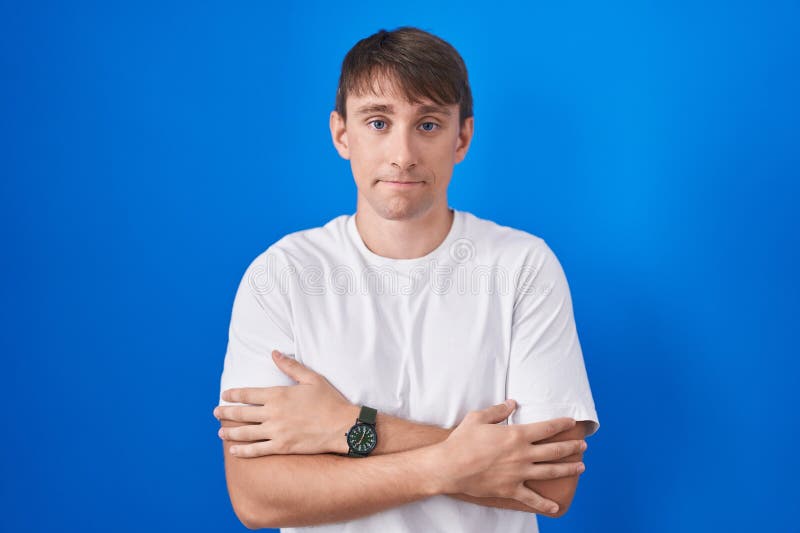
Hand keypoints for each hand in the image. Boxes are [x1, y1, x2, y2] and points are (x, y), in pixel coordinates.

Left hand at [213, 350, 356, 456]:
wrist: (342, 426)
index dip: (233, 395)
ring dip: (230, 432)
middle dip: (226, 413)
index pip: (248, 394)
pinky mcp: (282, 447)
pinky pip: (257, 450)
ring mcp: (276, 432)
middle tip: (216, 412)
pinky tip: (234, 450)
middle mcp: (273, 414)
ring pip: (245, 433)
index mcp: (278, 395)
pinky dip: (243, 451)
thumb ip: (290, 366)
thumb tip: (274, 352)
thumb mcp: (311, 378)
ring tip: (220, 432)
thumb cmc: (329, 400)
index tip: (224, 395)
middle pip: (241, 414)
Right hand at [432, 400, 586, 514]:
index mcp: (516, 435)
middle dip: (571, 447)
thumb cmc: (462, 441)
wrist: (450, 467)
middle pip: (554, 450)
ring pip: (550, 471)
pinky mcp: (511, 489)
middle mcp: (522, 454)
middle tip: (583, 445)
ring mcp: (519, 473)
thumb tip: (512, 403)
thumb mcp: (478, 418)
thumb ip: (498, 410)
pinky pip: (532, 498)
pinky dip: (545, 504)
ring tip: (581, 467)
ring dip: (568, 469)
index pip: (546, 428)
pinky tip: (556, 507)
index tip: (571, 423)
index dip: (561, 424)